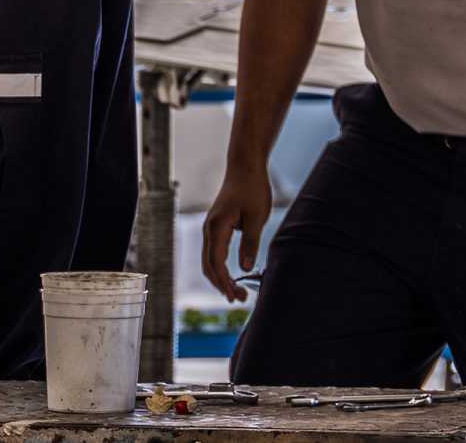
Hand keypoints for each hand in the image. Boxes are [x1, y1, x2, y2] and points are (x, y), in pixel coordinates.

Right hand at [199, 165, 272, 300]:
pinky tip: (232, 274)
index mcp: (217, 227)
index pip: (216, 263)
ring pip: (209, 260)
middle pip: (208, 266)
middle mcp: (209, 229)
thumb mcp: (256, 216)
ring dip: (220, 277)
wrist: (245, 166)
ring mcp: (210, 228)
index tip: (235, 296)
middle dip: (221, 284)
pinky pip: (213, 252)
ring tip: (236, 291)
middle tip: (239, 299)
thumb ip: (250, 243)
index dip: (224, 282)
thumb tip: (245, 268)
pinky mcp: (216, 226)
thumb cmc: (252, 188)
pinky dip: (220, 267)